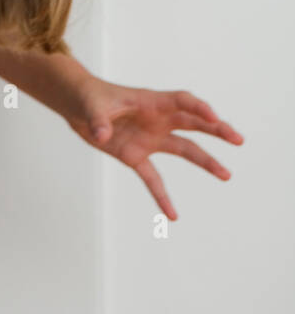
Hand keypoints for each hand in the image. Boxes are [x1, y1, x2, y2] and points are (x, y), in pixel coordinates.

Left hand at [64, 77, 243, 219]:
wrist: (76, 105)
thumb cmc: (88, 97)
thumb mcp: (91, 106)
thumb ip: (98, 120)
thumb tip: (101, 135)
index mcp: (150, 102)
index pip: (181, 101)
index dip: (197, 107)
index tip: (212, 116)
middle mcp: (156, 120)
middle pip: (193, 124)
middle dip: (216, 130)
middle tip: (237, 140)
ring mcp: (149, 139)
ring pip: (184, 150)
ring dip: (205, 161)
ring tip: (226, 174)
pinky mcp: (136, 156)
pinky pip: (154, 179)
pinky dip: (162, 197)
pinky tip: (173, 216)